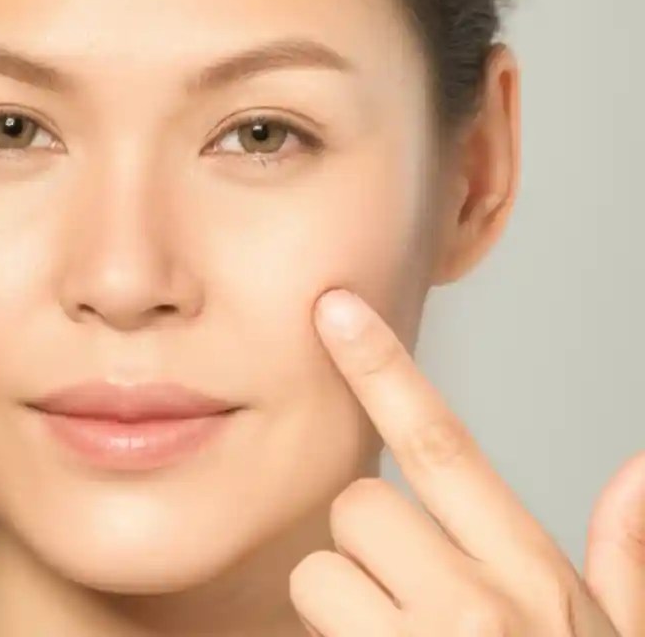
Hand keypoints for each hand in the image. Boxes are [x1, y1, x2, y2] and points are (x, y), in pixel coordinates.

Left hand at [289, 288, 644, 635]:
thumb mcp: (616, 635)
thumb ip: (623, 555)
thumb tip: (639, 472)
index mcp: (532, 573)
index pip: (441, 443)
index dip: (380, 370)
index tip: (333, 311)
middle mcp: (473, 604)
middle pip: (360, 502)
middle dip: (366, 539)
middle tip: (406, 599)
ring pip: (319, 568)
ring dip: (338, 600)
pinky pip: (304, 623)